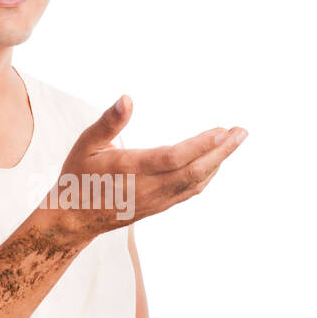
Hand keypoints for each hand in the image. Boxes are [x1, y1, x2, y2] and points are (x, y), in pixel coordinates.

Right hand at [42, 95, 248, 238]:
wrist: (74, 219)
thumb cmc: (78, 175)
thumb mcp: (86, 144)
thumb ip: (109, 122)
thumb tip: (127, 98)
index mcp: (130, 169)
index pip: (173, 158)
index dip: (200, 145)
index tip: (222, 130)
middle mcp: (147, 188)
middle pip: (194, 171)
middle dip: (221, 152)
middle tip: (242, 132)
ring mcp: (156, 200)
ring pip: (196, 182)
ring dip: (219, 162)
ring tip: (234, 141)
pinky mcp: (159, 206)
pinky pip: (190, 191)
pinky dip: (207, 175)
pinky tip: (216, 162)